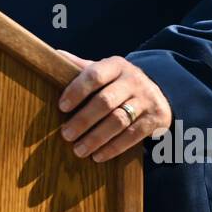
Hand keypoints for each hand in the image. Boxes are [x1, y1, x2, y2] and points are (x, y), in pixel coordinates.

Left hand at [53, 51, 173, 161]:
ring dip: (96, 138)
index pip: (95, 75)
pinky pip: (132, 136)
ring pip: (118, 121)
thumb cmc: (119, 83)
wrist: (157, 93)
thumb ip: (81, 67)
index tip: (62, 106)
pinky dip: (113, 148)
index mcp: (116, 65)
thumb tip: (53, 55)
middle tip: (66, 134)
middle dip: (83, 120)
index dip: (77, 91)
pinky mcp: (155, 119)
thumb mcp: (105, 71)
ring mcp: (146, 100)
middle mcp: (133, 80)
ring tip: (79, 150)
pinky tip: (98, 156)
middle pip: (105, 101)